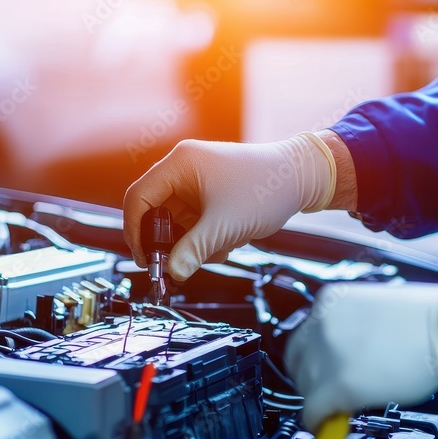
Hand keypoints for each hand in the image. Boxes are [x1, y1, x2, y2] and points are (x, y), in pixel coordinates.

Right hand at [123, 133, 336, 280]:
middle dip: (168, 243)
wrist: (302, 178)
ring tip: (217, 250)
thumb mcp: (225, 225)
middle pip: (155, 212)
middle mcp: (183, 170)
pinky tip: (226, 244)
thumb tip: (171, 274)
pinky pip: (194, 223)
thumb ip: (193, 250)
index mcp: (179, 164)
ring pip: (176, 223)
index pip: (138, 198)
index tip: (145, 260)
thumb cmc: (266, 189)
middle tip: (174, 268)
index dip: (135, 232)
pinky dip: (205, 238)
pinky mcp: (210, 195)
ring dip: (192, 243)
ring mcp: (196, 183)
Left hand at [285, 282, 437, 429]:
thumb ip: (351, 326)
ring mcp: (326, 355)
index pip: (304, 336)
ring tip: (334, 408)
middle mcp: (320, 325)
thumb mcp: (374, 307)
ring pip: (305, 387)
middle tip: (327, 391)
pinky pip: (313, 410)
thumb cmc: (427, 319)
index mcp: (330, 301)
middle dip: (310, 378)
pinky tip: (326, 425)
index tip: (320, 370)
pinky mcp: (337, 385)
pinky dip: (317, 421)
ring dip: (317, 399)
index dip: (312, 358)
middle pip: (297, 361)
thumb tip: (346, 352)